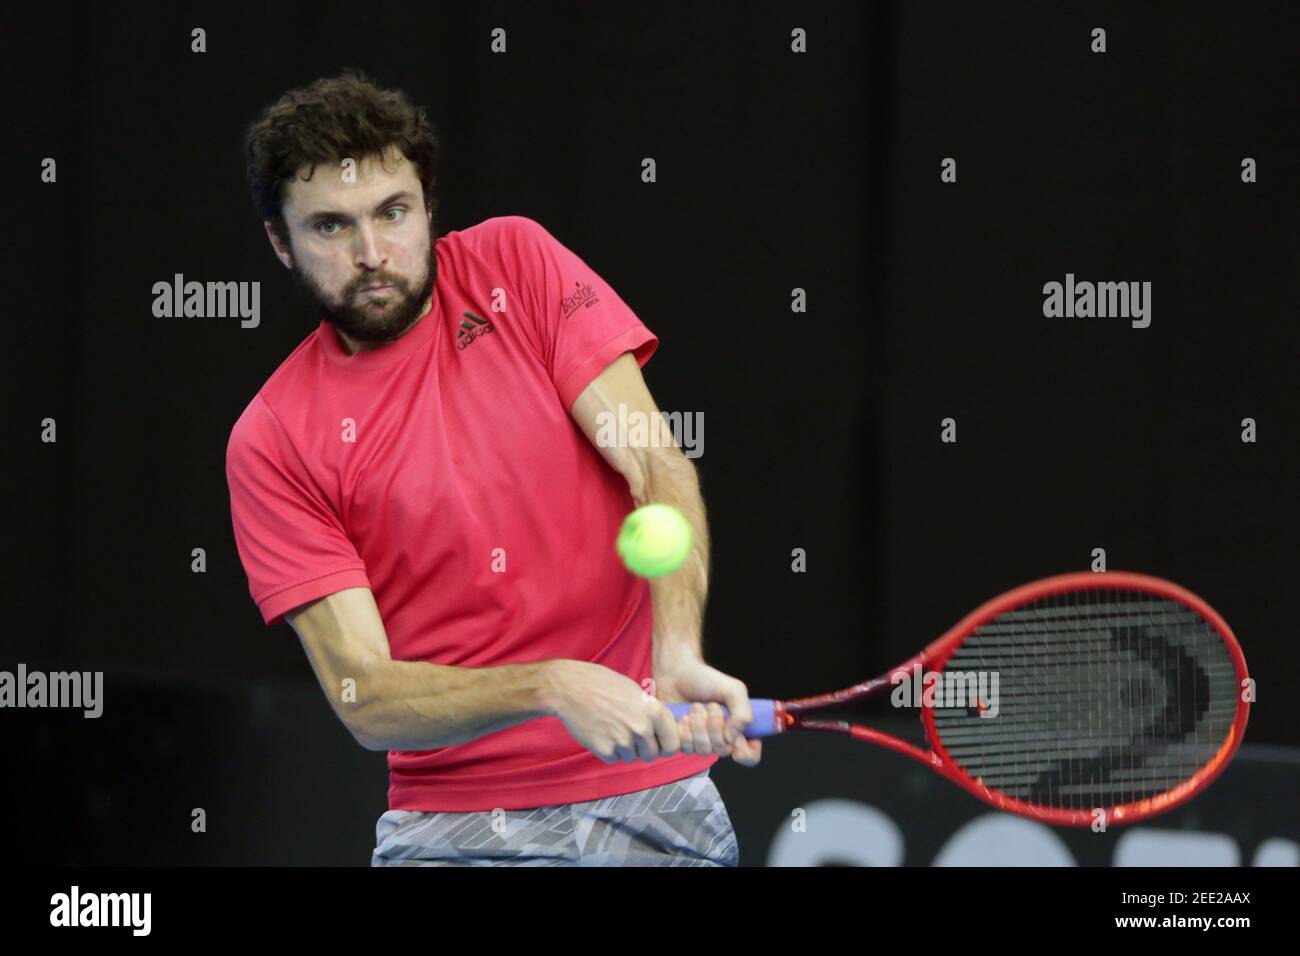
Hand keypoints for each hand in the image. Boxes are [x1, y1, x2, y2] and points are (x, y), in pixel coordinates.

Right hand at [545, 660, 681, 763]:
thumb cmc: (602, 684)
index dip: (665, 745)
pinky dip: (608, 750)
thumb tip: (662, 731)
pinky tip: (600, 732)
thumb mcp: (635, 691)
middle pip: (652, 755)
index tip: (658, 744)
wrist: (570, 688)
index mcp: (654, 711)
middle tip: (629, 734)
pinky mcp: (605, 750)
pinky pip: (614, 759)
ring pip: (631, 757)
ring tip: (611, 727)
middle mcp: (642, 728)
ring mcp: (623, 741)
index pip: (672, 744)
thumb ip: (651, 713)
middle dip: (642, 749)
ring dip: (624, 749)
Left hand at [653, 646, 762, 766]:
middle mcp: (720, 738)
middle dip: (716, 727)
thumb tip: (732, 738)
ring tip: (695, 706)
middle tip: (710, 706)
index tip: (737, 739)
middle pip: (723, 750)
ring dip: (699, 726)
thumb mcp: (733, 689)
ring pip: (704, 750)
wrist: (676, 673)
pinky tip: (683, 716)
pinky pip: (686, 749)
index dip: (746, 752)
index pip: (750, 755)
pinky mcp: (682, 742)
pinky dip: (685, 731)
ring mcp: (700, 742)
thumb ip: (742, 713)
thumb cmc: (705, 679)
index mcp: (737, 728)